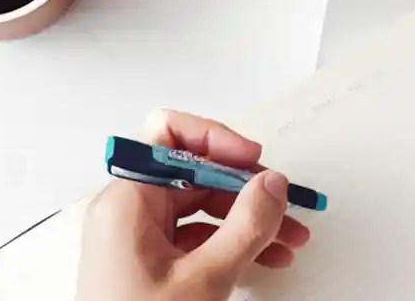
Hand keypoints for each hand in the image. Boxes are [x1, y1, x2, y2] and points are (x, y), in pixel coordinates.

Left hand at [77, 109, 311, 300]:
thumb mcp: (204, 278)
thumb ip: (245, 226)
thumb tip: (272, 184)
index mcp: (126, 201)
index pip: (169, 136)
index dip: (214, 139)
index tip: (252, 159)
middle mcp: (127, 211)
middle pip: (193, 174)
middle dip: (245, 189)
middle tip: (286, 204)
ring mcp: (136, 238)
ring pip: (200, 208)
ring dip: (247, 220)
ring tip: (288, 238)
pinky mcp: (148, 263)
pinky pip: (194, 237)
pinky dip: (230, 243)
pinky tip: (264, 257)